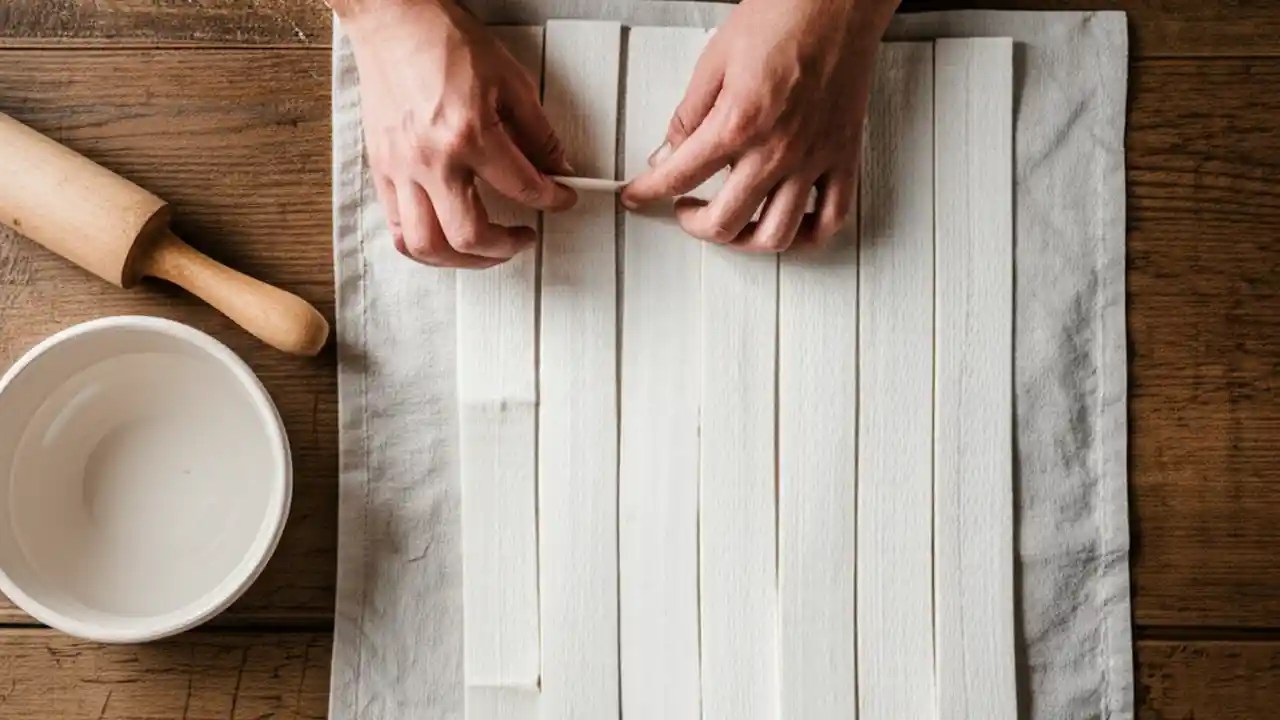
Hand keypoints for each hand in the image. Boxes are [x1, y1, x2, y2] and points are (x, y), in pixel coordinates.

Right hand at [340, 0, 575, 267]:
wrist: (392, 18)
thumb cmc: (442, 40)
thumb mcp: (510, 80)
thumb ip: (537, 133)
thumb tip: (557, 167)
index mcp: (468, 135)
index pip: (523, 189)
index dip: (553, 200)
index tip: (562, 199)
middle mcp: (430, 160)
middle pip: (469, 237)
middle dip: (505, 248)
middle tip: (524, 238)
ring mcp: (400, 169)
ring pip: (426, 246)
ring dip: (461, 260)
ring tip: (483, 249)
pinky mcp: (381, 170)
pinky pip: (397, 228)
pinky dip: (425, 245)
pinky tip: (446, 237)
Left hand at [621, 0, 896, 252]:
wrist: (836, 1)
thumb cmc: (783, 16)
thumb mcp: (714, 61)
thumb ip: (688, 115)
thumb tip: (669, 152)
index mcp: (737, 124)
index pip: (677, 178)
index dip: (647, 193)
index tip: (638, 196)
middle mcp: (776, 151)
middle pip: (724, 222)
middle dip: (694, 224)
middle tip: (685, 212)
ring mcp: (813, 160)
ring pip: (776, 236)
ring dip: (744, 240)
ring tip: (732, 224)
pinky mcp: (843, 157)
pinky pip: (830, 219)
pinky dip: (807, 235)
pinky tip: (788, 227)